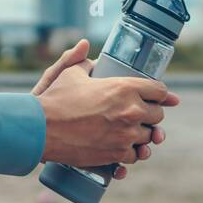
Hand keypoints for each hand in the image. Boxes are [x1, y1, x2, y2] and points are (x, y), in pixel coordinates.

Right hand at [33, 41, 179, 176]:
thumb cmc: (55, 99)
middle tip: (141, 113)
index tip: (161, 96)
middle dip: (151, 113)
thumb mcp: (70, 72)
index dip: (160, 93)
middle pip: (158, 115)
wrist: (41, 130)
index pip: (160, 90)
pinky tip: (128, 148)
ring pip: (149, 137)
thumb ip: (81, 58)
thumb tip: (85, 47)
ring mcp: (126, 135)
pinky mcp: (116, 155)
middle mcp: (131, 112)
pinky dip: (133, 152)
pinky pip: (135, 155)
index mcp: (126, 88)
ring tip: (134, 132)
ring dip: (144, 134)